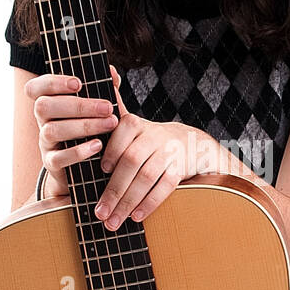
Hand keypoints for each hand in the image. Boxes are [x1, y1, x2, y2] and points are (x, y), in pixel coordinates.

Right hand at [26, 65, 121, 197]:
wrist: (86, 166)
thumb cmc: (90, 128)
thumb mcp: (96, 107)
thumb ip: (103, 88)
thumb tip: (112, 72)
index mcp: (49, 102)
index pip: (35, 87)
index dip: (52, 82)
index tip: (78, 84)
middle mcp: (42, 121)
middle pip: (44, 106)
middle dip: (78, 105)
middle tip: (107, 107)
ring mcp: (45, 142)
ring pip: (53, 130)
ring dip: (84, 125)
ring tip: (109, 124)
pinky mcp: (52, 163)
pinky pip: (58, 158)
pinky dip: (78, 151)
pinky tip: (98, 145)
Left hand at [94, 76, 198, 229]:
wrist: (189, 144)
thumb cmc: (147, 137)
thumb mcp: (131, 119)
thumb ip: (113, 102)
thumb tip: (107, 68)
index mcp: (135, 124)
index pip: (120, 137)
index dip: (111, 153)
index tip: (101, 171)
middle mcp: (153, 136)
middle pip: (131, 162)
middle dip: (114, 190)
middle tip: (99, 212)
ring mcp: (168, 154)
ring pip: (147, 177)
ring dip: (128, 201)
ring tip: (113, 221)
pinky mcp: (180, 169)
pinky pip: (165, 187)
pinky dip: (151, 203)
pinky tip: (137, 217)